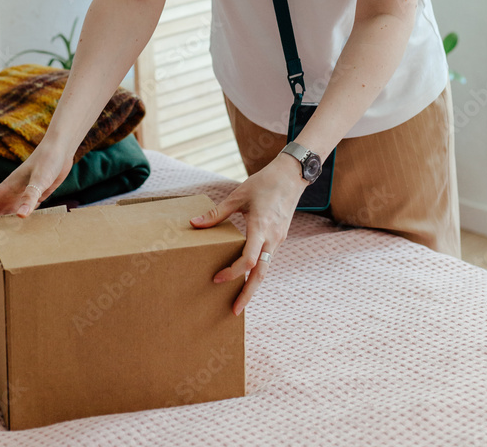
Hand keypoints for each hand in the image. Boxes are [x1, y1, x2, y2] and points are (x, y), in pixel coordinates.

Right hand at [0, 141, 74, 263]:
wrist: (60, 150)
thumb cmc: (48, 160)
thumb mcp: (40, 178)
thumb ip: (31, 196)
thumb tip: (21, 217)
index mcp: (3, 190)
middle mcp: (8, 196)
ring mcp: (19, 199)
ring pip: (1, 224)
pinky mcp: (31, 200)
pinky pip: (17, 220)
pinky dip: (13, 232)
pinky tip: (14, 242)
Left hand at [190, 153, 306, 314]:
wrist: (292, 176)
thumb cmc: (264, 183)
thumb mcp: (239, 196)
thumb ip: (217, 213)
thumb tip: (194, 224)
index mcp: (261, 227)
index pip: (248, 260)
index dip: (233, 272)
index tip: (217, 278)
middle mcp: (272, 238)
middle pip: (261, 274)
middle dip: (248, 294)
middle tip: (234, 311)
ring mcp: (278, 239)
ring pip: (266, 269)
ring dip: (253, 285)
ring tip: (239, 300)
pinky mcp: (280, 237)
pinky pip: (268, 259)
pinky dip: (258, 272)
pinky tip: (248, 276)